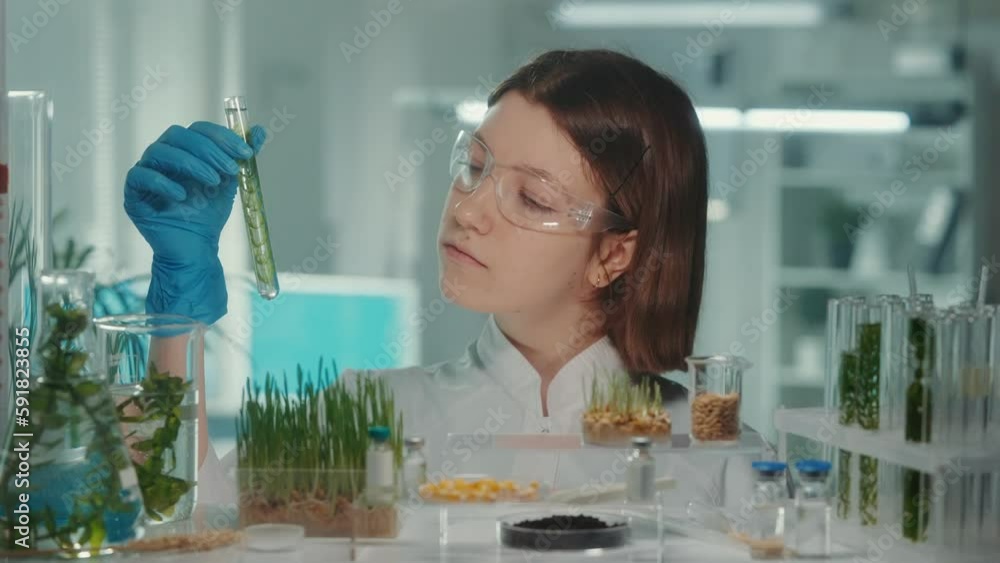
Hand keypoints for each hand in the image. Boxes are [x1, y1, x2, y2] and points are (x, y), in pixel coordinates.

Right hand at [124, 122, 265, 323]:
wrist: (196, 247)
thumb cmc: (208, 213)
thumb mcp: (230, 182)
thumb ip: (241, 157)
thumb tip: (261, 131)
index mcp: (184, 150)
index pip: (198, 129)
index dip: (222, 137)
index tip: (245, 152)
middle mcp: (163, 156)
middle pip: (178, 135)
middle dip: (208, 149)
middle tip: (229, 169)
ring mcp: (145, 172)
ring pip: (159, 151)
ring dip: (190, 163)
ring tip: (213, 182)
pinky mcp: (133, 193)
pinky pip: (139, 176)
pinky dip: (162, 183)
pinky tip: (182, 196)